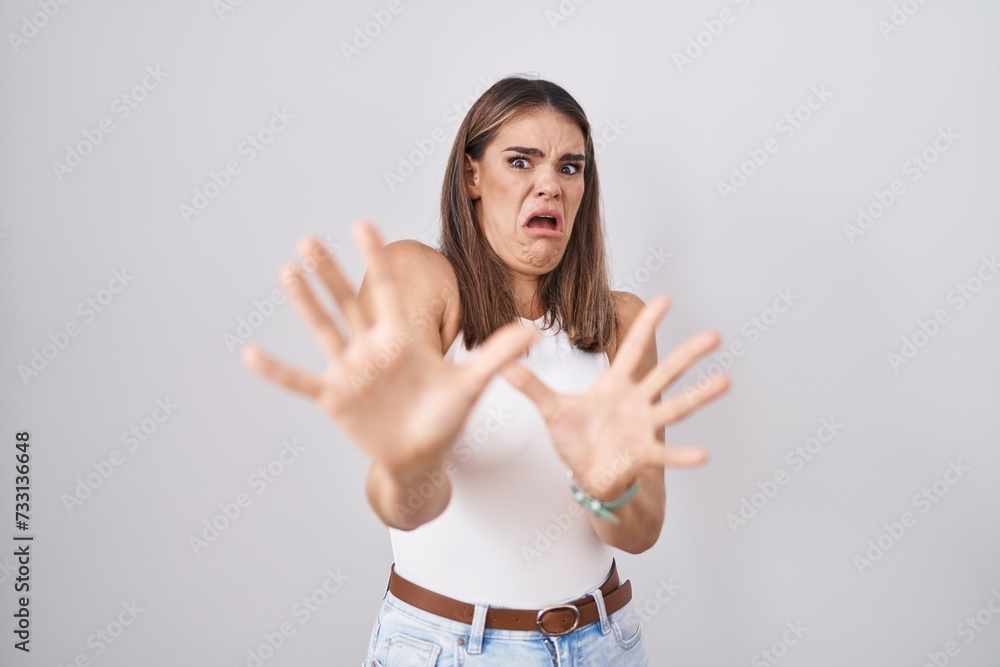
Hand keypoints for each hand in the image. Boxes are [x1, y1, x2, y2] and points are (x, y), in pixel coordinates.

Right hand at [241, 219, 537, 475]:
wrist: (422, 457)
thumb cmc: (444, 418)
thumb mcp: (471, 384)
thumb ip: (496, 355)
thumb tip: (532, 330)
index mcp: (402, 339)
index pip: (388, 291)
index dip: (376, 259)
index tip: (364, 225)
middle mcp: (371, 349)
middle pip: (348, 303)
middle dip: (330, 272)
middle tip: (310, 239)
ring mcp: (351, 372)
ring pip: (324, 331)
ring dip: (305, 304)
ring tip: (287, 272)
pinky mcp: (335, 399)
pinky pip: (301, 382)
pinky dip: (277, 371)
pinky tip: (251, 354)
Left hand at [501, 295, 729, 498]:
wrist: (587, 476)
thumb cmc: (576, 439)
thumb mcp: (550, 408)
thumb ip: (529, 384)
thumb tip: (501, 361)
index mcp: (615, 386)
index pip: (632, 349)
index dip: (647, 324)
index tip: (665, 299)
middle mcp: (636, 403)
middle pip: (665, 373)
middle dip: (689, 354)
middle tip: (715, 335)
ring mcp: (643, 428)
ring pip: (675, 408)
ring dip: (700, 395)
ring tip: (725, 381)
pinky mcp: (642, 455)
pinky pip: (665, 454)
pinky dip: (683, 455)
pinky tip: (704, 453)